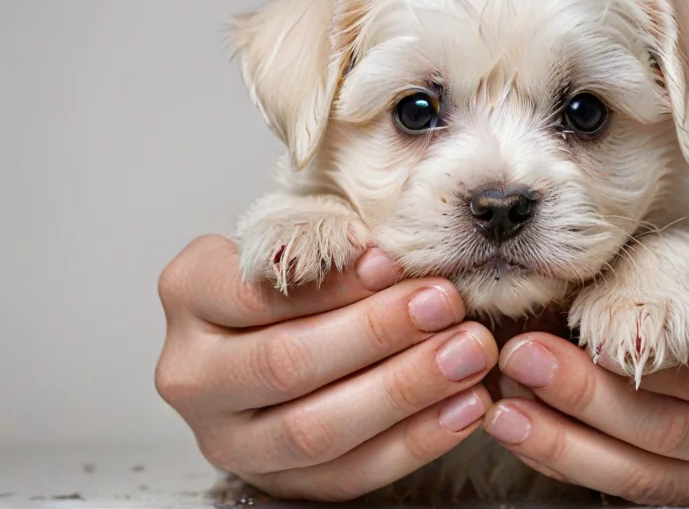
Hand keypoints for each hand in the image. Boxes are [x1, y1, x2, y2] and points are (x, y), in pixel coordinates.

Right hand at [155, 235, 497, 500]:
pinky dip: (415, 442)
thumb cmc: (298, 276)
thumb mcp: (300, 238)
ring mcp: (228, 438)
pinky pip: (348, 474)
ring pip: (314, 430)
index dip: (332, 284)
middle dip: (376, 335)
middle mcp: (192, 373)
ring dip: (404, 391)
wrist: (276, 334)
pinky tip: (466, 407)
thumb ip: (329, 241)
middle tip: (447, 306)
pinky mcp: (277, 482)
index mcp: (190, 294)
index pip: (255, 292)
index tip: (396, 264)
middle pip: (285, 364)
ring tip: (469, 355)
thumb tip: (383, 256)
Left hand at [483, 207, 688, 503]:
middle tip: (513, 367)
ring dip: (574, 452)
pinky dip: (600, 474)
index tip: (555, 334)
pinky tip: (548, 446)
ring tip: (506, 417)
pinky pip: (666, 497)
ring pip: (659, 481)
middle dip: (582, 406)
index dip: (628, 366)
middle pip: (671, 435)